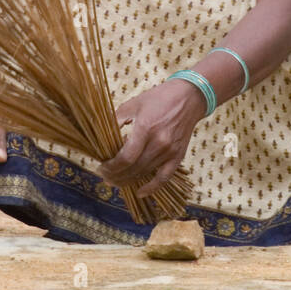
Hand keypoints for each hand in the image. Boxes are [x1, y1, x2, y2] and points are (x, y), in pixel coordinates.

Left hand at [98, 79, 204, 198]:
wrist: (189, 96)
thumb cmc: (159, 98)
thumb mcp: (134, 104)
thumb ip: (116, 120)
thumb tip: (101, 137)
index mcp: (146, 128)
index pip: (126, 157)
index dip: (111, 166)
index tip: (102, 167)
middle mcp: (159, 142)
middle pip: (134, 168)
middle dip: (116, 175)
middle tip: (105, 176)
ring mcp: (170, 151)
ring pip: (145, 173)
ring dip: (128, 180)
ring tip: (115, 181)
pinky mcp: (178, 156)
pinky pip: (165, 177)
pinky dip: (152, 187)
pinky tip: (140, 192)